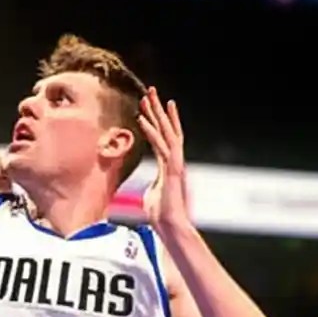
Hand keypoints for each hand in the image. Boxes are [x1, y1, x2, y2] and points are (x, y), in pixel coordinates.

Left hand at [137, 87, 191, 231]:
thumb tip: (147, 190)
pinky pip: (160, 146)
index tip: (154, 106)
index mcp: (169, 164)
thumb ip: (151, 187)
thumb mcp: (152, 196)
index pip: (164, 137)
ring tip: (148, 96)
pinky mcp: (171, 169)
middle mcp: (174, 160)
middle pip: (167, 129)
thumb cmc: (161, 214)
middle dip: (158, 109)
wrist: (170, 225)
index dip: (159, 121)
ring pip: (166, 133)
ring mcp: (174, 163)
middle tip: (151, 90)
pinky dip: (151, 132)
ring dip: (156, 114)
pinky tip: (142, 119)